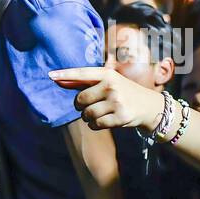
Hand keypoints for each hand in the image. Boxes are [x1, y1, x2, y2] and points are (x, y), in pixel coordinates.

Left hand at [49, 67, 164, 132]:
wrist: (149, 106)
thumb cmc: (123, 92)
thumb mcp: (108, 82)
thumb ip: (84, 82)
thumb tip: (57, 80)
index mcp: (107, 74)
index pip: (82, 73)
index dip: (65, 75)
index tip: (50, 75)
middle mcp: (112, 86)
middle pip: (80, 99)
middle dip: (81, 106)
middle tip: (89, 105)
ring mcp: (117, 102)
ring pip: (87, 114)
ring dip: (88, 117)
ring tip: (98, 114)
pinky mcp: (121, 117)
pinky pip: (96, 124)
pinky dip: (95, 125)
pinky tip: (103, 121)